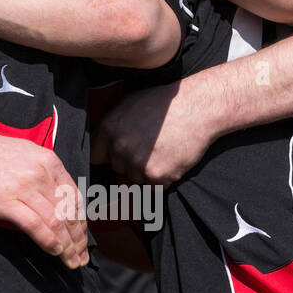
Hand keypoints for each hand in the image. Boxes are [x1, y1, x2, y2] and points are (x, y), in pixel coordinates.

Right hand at [0, 125, 88, 267]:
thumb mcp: (25, 154)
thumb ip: (43, 175)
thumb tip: (56, 202)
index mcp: (48, 161)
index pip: (74, 199)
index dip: (81, 224)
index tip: (81, 241)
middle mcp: (40, 173)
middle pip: (68, 213)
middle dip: (78, 240)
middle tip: (80, 259)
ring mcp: (22, 187)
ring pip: (56, 222)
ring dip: (67, 246)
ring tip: (71, 262)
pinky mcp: (3, 201)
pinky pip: (34, 225)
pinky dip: (48, 242)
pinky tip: (54, 252)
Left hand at [93, 82, 215, 185]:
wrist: (197, 108)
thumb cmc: (164, 104)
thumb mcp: (128, 104)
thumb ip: (111, 125)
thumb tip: (100, 144)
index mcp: (108, 128)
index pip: (95, 156)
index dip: (106, 158)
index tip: (112, 160)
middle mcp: (119, 147)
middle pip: (117, 168)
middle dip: (130, 162)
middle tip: (149, 147)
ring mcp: (138, 163)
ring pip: (136, 179)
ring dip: (147, 172)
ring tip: (162, 151)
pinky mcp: (157, 175)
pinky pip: (153, 188)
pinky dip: (163, 180)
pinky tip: (171, 160)